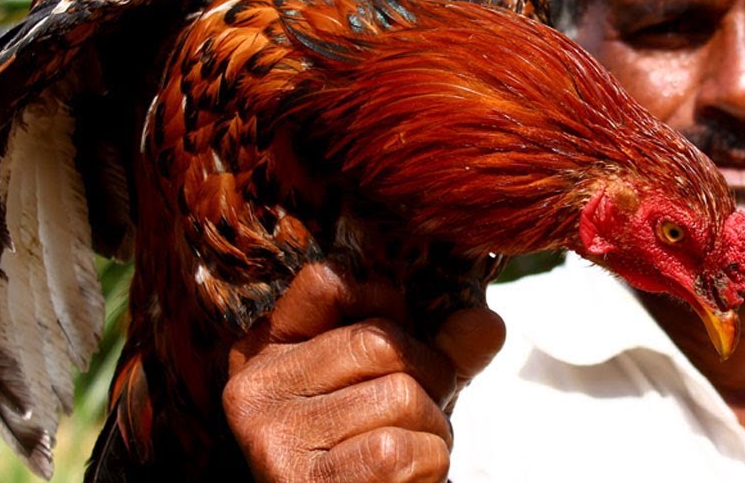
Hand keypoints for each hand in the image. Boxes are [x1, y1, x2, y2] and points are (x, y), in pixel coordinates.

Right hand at [224, 262, 505, 482]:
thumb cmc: (370, 457)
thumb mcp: (396, 388)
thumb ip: (440, 350)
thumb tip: (487, 321)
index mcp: (266, 353)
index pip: (325, 281)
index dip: (382, 299)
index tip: (401, 338)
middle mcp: (256, 389)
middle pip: (378, 340)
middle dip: (431, 375)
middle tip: (426, 413)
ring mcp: (274, 436)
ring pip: (400, 395)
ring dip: (432, 429)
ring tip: (412, 453)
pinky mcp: (302, 481)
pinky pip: (399, 450)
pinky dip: (426, 464)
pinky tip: (404, 479)